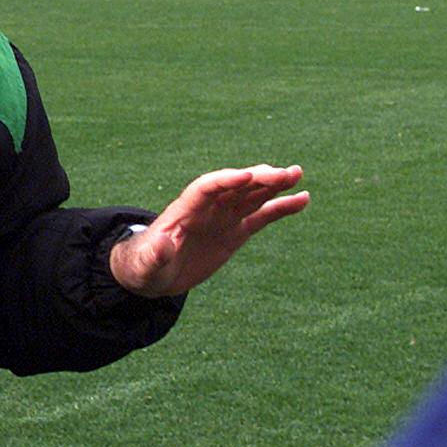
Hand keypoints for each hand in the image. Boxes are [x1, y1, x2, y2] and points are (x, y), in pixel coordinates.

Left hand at [110, 164, 307, 298]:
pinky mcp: (234, 232)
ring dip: (272, 185)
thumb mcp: (145, 265)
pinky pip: (260, 216)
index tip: (249, 176)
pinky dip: (280, 207)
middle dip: (257, 179)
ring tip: (296, 174)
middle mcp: (206, 209)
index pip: (206, 188)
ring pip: (251, 196)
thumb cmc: (144, 266)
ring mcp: (222, 218)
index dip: (226, 180)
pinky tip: (302, 199)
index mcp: (183, 211)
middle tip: (283, 173)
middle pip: (234, 187)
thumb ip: (155, 255)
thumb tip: (163, 245)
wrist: (152, 273)